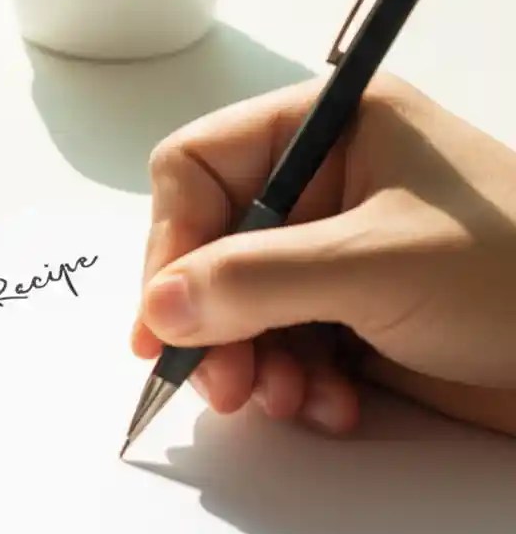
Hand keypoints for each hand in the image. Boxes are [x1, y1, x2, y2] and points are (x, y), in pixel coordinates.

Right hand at [134, 73, 515, 436]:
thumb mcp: (375, 265)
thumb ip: (254, 281)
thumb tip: (157, 309)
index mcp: (326, 128)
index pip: (196, 168)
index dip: (171, 242)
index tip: (167, 316)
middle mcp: (321, 183)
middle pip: (208, 245)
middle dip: (210, 320)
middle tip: (220, 382)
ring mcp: (334, 250)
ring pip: (236, 304)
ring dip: (249, 361)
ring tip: (283, 399)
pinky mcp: (350, 311)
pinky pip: (279, 344)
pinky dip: (290, 382)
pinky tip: (329, 405)